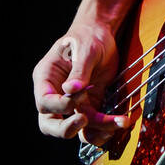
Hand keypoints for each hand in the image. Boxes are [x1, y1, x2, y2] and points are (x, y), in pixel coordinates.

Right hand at [32, 20, 132, 146]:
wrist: (102, 33)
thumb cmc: (88, 36)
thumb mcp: (85, 49)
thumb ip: (79, 71)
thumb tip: (71, 90)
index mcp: (46, 77)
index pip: (44, 102)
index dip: (60, 105)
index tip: (81, 94)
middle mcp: (55, 93)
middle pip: (49, 123)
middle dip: (65, 129)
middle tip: (83, 122)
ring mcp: (72, 102)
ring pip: (73, 128)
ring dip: (93, 131)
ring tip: (115, 124)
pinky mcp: (89, 105)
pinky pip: (92, 125)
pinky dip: (105, 127)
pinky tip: (120, 122)